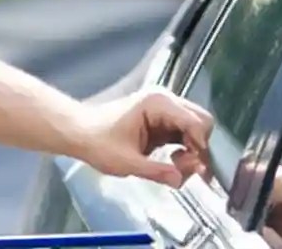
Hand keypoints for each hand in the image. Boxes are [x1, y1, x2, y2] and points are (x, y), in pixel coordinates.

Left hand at [73, 87, 213, 187]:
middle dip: (199, 148)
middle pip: (202, 122)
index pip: (197, 123)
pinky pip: (185, 134)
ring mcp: (164, 109)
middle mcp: (165, 101)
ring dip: (192, 150)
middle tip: (183, 169)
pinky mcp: (162, 120)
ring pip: (196, 129)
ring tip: (174, 166)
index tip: (193, 169)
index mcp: (157, 104)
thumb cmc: (98, 143)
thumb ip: (156, 171)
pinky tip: (171, 161)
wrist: (79, 132)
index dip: (200, 148)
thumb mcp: (127, 162)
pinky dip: (185, 149)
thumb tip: (180, 180)